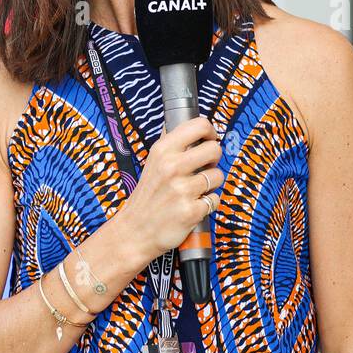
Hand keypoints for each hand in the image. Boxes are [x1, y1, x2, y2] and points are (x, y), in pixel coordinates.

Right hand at [119, 115, 223, 259]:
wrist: (135, 231)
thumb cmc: (148, 196)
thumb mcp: (152, 162)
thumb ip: (170, 143)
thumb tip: (183, 121)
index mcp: (162, 151)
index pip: (199, 125)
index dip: (210, 132)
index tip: (209, 140)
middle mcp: (172, 167)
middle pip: (215, 149)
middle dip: (214, 159)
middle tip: (204, 168)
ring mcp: (182, 190)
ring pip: (218, 176)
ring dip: (211, 184)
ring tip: (196, 190)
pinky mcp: (191, 211)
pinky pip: (215, 199)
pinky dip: (209, 204)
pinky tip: (194, 205)